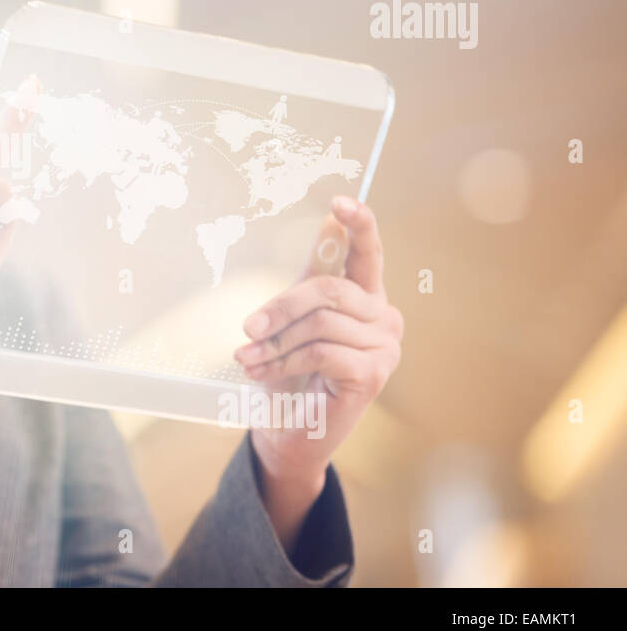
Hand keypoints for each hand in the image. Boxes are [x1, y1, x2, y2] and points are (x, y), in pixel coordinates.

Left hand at [233, 195, 403, 485]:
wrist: (287, 429)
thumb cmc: (290, 371)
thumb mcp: (293, 318)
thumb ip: (311, 275)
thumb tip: (329, 222)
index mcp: (365, 295)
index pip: (369, 252)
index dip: (359, 224)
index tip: (339, 201)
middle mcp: (384, 316)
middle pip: (328, 290)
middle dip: (279, 308)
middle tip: (246, 330)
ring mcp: (385, 346)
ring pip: (320, 323)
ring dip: (274, 343)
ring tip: (248, 358)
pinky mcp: (374, 374)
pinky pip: (321, 353)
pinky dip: (284, 361)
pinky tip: (262, 372)